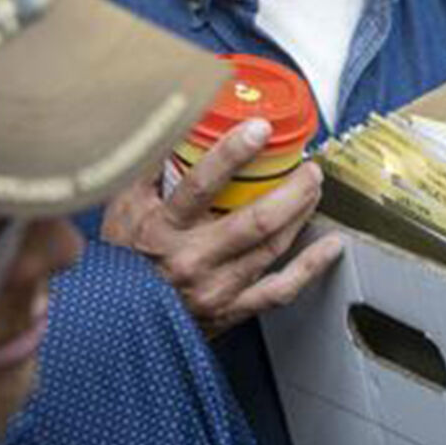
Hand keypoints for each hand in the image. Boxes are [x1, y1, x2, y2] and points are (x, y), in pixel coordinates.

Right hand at [101, 118, 343, 337]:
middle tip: (308, 167)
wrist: (116, 322)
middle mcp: (192, 260)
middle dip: (292, 189)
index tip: (259, 128)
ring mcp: (215, 289)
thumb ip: (149, 167)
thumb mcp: (122, 208)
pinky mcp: (231, 310)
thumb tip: (175, 122)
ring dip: (301, 215)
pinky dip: (311, 267)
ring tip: (313, 190)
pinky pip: (280, 290)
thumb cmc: (121, 259)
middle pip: (255, 221)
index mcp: (162, 230)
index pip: (201, 185)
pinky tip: (330, 247)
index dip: (233, 154)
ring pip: (272, 249)